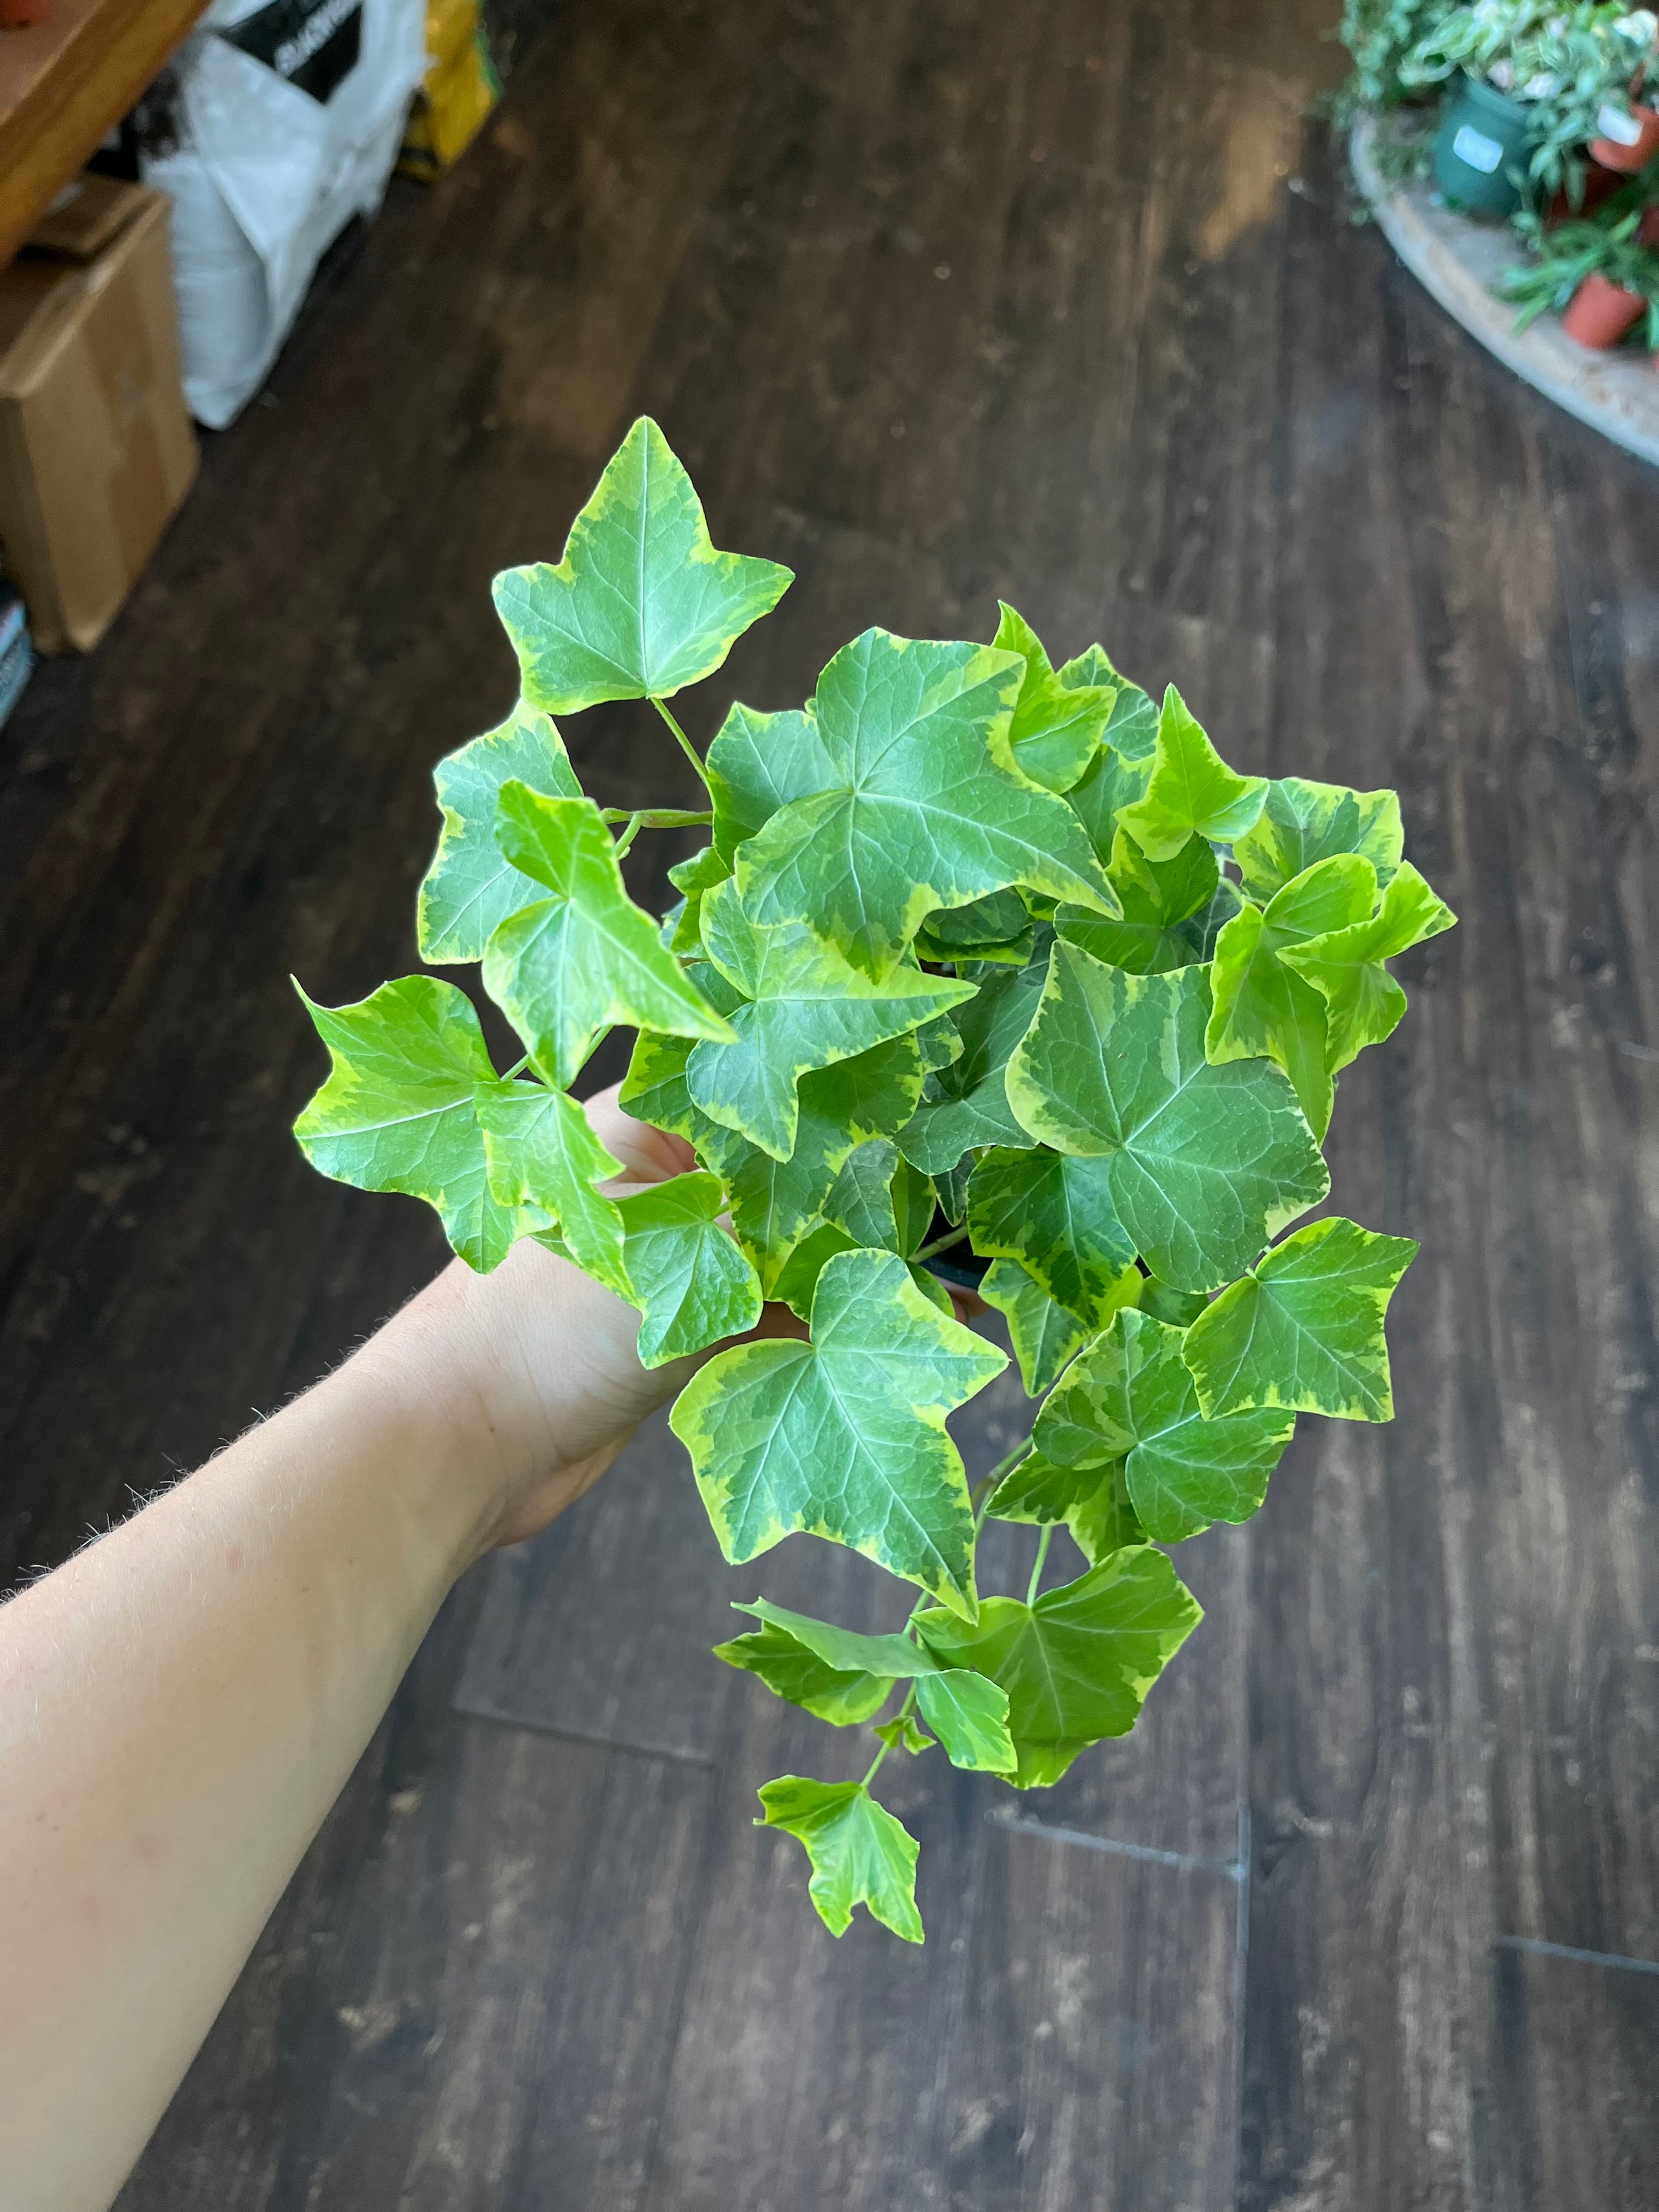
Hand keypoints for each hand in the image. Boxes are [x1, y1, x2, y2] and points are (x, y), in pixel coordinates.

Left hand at [379, 1083, 981, 1557]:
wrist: (453, 1447)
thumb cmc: (543, 1330)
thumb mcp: (679, 1269)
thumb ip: (783, 1250)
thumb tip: (887, 1249)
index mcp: (643, 1128)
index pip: (770, 1101)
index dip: (857, 1127)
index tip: (939, 1148)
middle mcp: (657, 1182)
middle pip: (786, 1185)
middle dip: (869, 1212)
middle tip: (965, 1232)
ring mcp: (665, 1259)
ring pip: (780, 1256)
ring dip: (851, 1279)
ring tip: (953, 1295)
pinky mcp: (669, 1332)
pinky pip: (763, 1320)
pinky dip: (819, 1333)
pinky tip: (890, 1347)